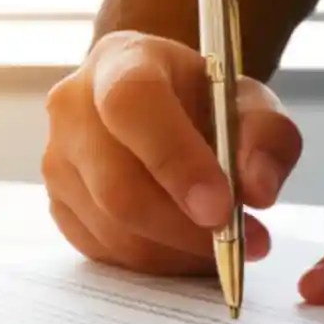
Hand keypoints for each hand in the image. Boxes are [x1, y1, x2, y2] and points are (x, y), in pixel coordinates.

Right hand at [42, 31, 303, 273]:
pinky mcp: (56, 204)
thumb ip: (267, 137)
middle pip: (115, 186)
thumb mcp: (248, 100)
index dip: (175, 161)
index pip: (131, 107)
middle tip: (240, 242)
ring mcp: (56, 161)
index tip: (222, 208)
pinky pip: (103, 249)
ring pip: (112, 228)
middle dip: (183, 228)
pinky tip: (185, 246)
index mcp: (120, 63)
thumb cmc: (199, 98)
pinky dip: (153, 260)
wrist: (153, 102)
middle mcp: (72, 109)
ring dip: (175, 251)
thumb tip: (257, 192)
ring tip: (221, 245)